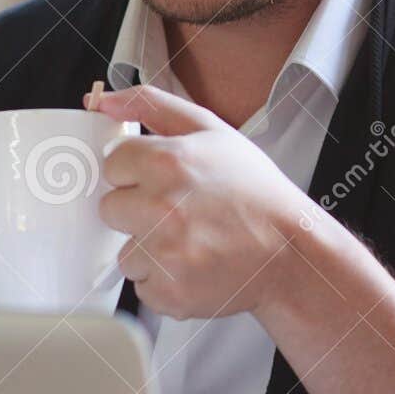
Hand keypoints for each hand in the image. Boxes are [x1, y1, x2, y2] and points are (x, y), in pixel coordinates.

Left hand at [87, 84, 316, 320]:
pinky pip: (142, 286)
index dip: (138, 173)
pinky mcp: (167, 291)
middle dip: (139, 211)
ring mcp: (163, 253)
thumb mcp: (212, 131)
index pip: (113, 165)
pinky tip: (195, 266)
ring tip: (192, 242)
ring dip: (151, 250)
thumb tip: (103, 102)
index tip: (165, 181)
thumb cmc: (255, 193)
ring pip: (125, 251)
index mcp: (167, 162)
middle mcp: (160, 207)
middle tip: (180, 212)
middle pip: (110, 208)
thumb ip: (153, 106)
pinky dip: (164, 282)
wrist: (291, 252)